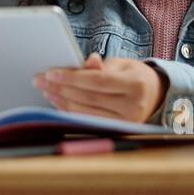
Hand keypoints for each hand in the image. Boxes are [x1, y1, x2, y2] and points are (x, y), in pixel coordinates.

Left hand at [33, 52, 165, 122]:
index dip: (72, 78)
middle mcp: (133, 107)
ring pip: (85, 112)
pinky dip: (70, 111)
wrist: (154, 95)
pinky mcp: (116, 132)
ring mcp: (126, 123)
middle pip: (88, 98)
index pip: (98, 81)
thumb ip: (102, 65)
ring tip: (46, 90)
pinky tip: (57, 102)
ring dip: (61, 101)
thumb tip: (86, 63)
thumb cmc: (133, 76)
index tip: (50, 73)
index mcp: (136, 86)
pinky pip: (87, 120)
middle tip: (40, 80)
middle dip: (60, 88)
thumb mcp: (121, 64)